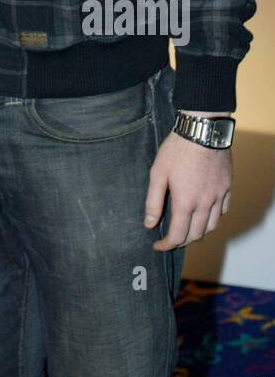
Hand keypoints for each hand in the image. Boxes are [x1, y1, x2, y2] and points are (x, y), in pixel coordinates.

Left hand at [144, 124, 231, 250]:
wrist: (202, 130)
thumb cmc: (177, 150)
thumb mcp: (158, 173)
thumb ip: (153, 201)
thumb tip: (149, 223)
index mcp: (185, 202)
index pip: (178, 236)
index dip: (166, 245)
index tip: (158, 245)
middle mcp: (204, 204)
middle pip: (196, 235)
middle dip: (182, 241)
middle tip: (171, 239)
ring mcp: (218, 196)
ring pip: (212, 226)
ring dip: (199, 232)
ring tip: (188, 229)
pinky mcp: (227, 187)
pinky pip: (223, 210)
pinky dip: (213, 217)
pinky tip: (205, 212)